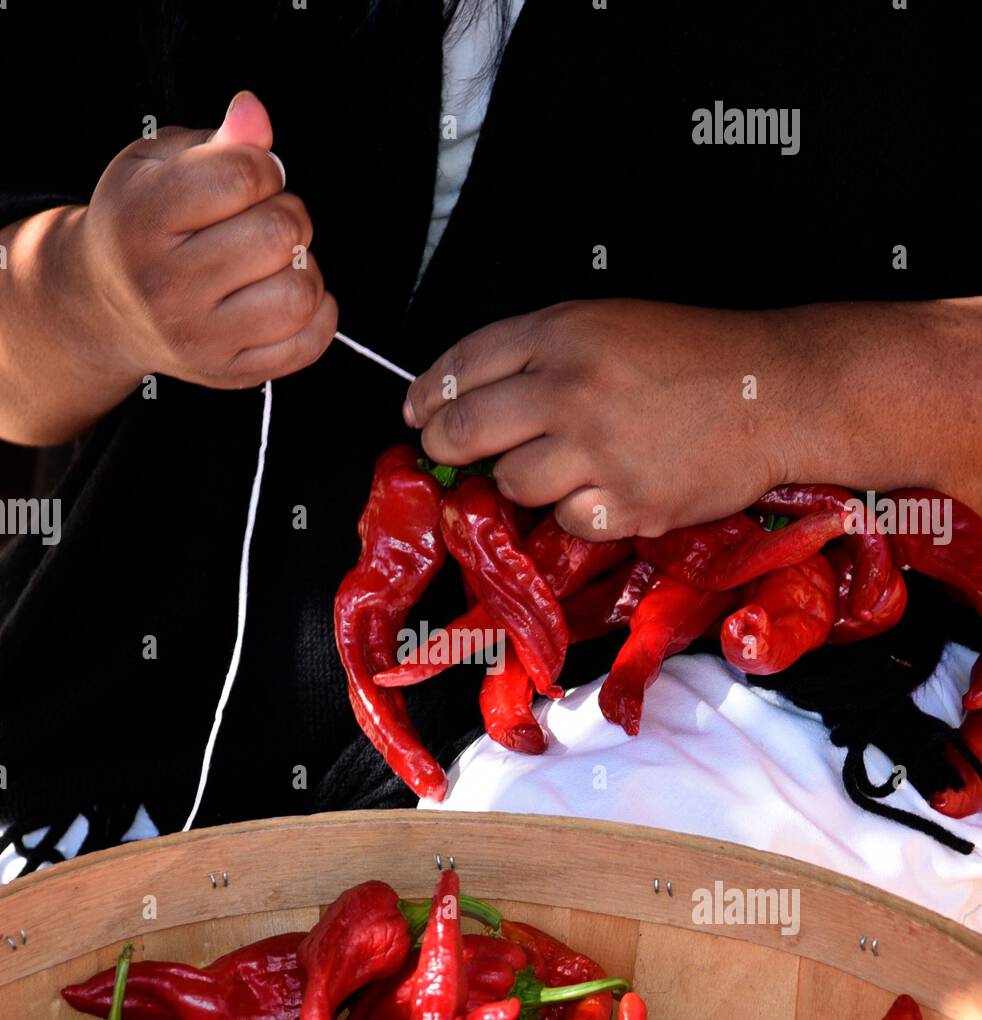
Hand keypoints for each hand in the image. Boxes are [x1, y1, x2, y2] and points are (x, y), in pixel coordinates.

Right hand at [74, 91, 336, 389]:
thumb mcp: (158, 165)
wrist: (101, 306)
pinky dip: (316, 314)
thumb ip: (217, 141)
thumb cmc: (140, 224)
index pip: (243, 176)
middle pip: (279, 235)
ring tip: (273, 262)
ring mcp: (198, 337)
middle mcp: (166, 285)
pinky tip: (287, 294)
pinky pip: (307, 343)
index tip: (250, 178)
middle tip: (262, 221)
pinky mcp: (227, 373)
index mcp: (143, 218)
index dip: (264, 168)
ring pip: (299, 293)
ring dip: (302, 267)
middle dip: (287, 215)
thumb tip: (255, 115)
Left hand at [404, 299, 804, 539]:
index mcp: (563, 332)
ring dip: (524, 481)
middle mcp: (571, 387)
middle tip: (454, 454)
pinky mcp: (626, 501)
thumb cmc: (696, 355)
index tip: (419, 414)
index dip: (429, 395)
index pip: (463, 364)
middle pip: (467, 430)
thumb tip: (469, 395)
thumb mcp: (610, 323)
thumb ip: (541, 354)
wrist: (775, 389)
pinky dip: (578, 511)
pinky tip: (609, 487)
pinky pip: (567, 520)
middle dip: (448, 447)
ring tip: (564, 464)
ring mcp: (597, 448)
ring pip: (513, 483)